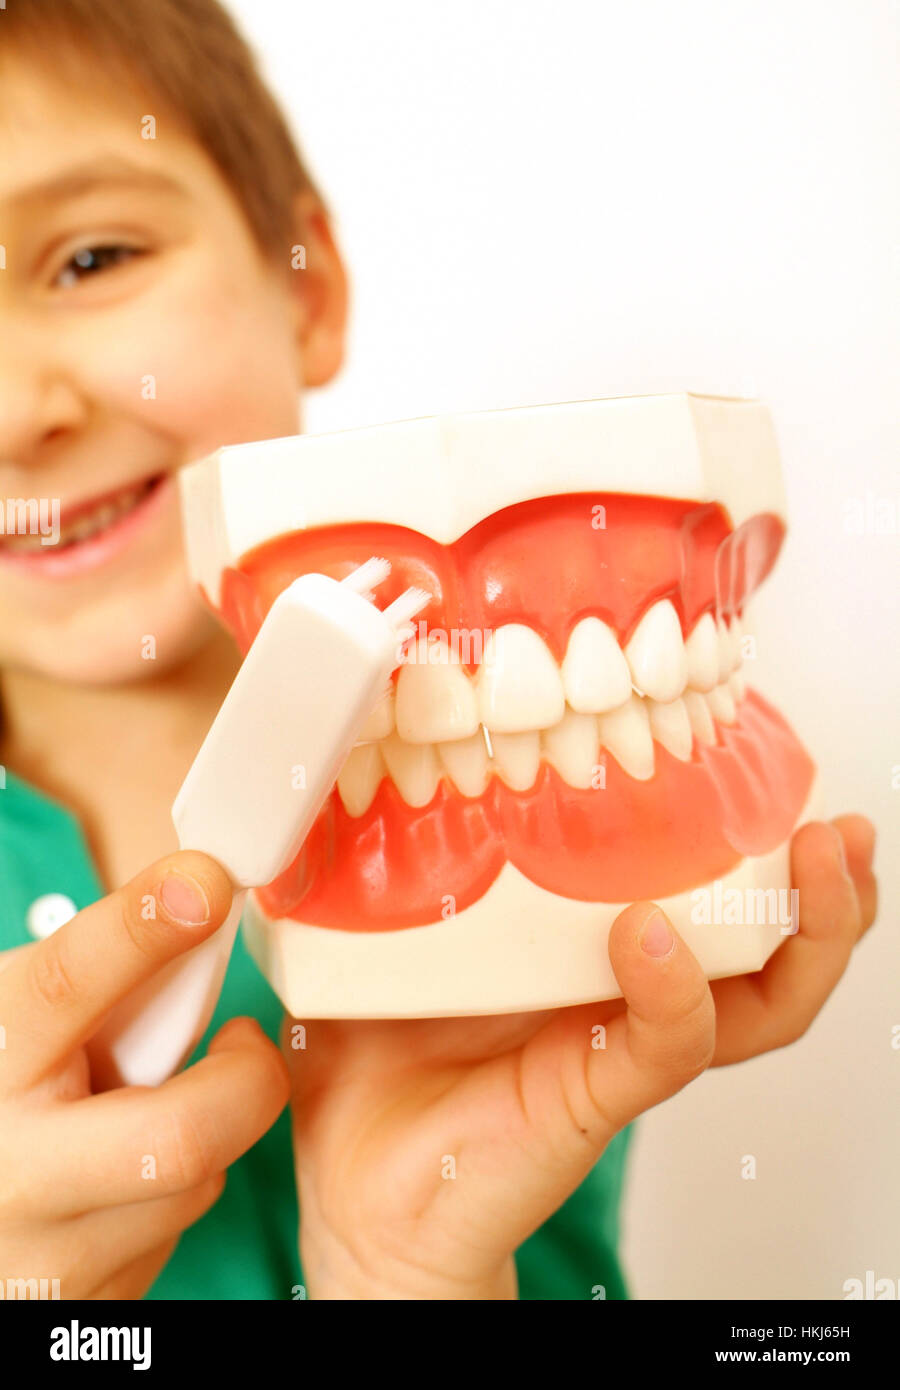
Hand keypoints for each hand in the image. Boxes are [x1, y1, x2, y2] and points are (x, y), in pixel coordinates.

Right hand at [0, 852, 289, 1298]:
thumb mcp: (13, 1017)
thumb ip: (92, 973)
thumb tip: (198, 900)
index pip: (68, 986)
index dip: (142, 928)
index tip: (206, 881)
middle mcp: (15, 1172)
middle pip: (178, 1137)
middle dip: (244, 1081)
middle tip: (242, 1043)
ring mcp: (52, 1259)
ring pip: (193, 1184)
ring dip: (203, 1131)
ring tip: (147, 1106)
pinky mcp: (92, 1307)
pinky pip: (173, 1231)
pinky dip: (171, 1186)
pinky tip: (123, 1171)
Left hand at [284, 814, 876, 1299]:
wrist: (357, 1193)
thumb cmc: (371, 1074)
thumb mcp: (365, 942)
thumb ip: (361, 864)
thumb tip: (332, 762)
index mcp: (576, 947)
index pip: (689, 889)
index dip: (741, 838)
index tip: (761, 771)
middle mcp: (618, 991)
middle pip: (758, 942)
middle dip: (816, 885)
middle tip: (832, 830)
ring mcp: (618, 1041)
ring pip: (755, 997)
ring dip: (803, 929)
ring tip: (818, 862)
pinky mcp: (596, 1093)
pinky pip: (666, 1044)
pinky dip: (675, 991)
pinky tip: (656, 939)